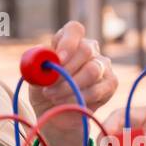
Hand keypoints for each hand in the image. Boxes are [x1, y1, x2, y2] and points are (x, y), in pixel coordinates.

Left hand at [29, 21, 116, 145]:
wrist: (56, 115)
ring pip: (93, 70)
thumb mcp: (35, 79)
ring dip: (70, 86)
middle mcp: (89, 49)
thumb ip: (39, 68)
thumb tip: (49, 64)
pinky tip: (68, 103)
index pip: (74, 30)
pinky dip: (81, 97)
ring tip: (53, 96)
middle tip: (49, 86)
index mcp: (69, 40)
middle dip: (66, 70)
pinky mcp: (110, 83)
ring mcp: (102, 65)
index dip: (67, 42)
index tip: (58, 59)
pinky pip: (99, 89)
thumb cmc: (45, 91)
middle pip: (86, 49)